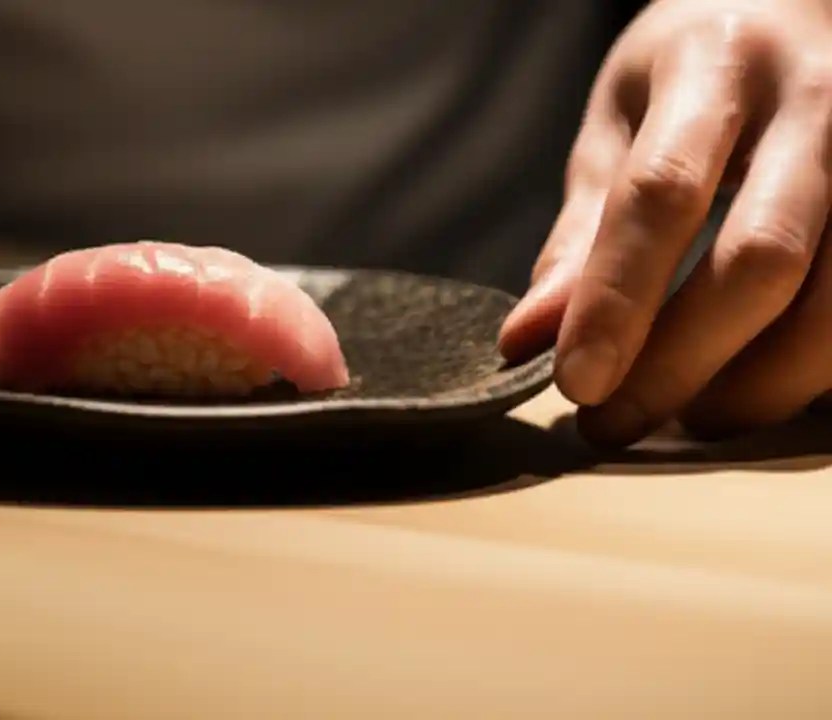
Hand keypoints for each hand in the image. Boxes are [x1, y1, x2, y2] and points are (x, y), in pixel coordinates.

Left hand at [499, 0, 831, 446]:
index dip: (616, 300)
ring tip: (690, 416)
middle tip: (614, 423)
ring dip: (759, 385)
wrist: (801, 4)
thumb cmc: (693, 72)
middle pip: (761, 258)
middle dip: (682, 362)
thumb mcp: (619, 126)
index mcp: (715, 67)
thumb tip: (526, 342)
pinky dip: (812, 369)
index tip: (577, 385)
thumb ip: (581, 235)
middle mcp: (818, 98)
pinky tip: (760, 384)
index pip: (662, 194)